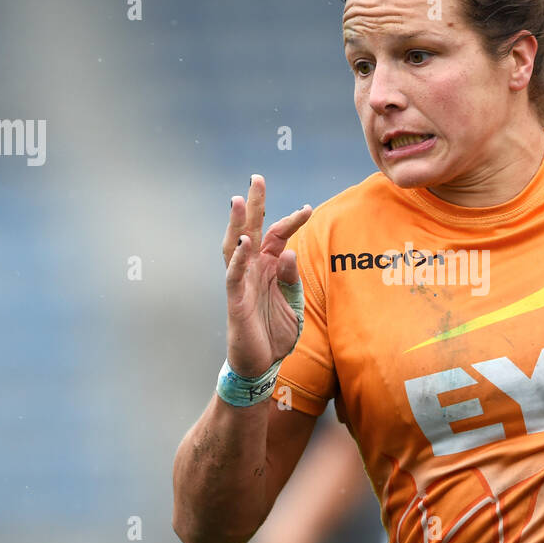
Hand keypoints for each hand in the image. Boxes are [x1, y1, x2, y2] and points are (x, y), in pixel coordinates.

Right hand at [223, 174, 312, 377]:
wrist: (261, 364)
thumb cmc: (275, 333)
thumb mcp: (293, 304)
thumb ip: (293, 279)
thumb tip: (291, 253)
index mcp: (270, 267)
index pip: (279, 236)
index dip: (292, 220)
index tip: (309, 208)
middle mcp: (254, 269)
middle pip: (252, 230)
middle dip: (255, 204)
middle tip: (257, 178)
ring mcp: (242, 282)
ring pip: (235, 246)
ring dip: (237, 224)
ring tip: (239, 200)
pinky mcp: (235, 300)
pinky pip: (234, 275)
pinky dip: (238, 259)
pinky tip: (243, 243)